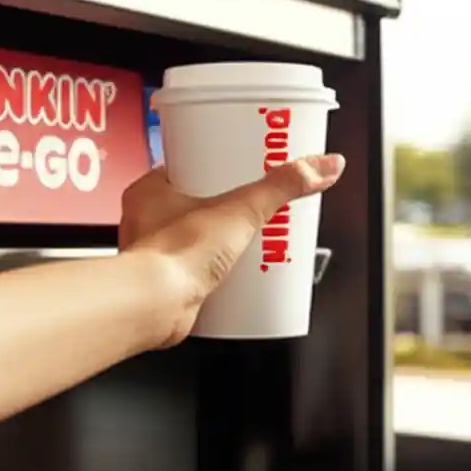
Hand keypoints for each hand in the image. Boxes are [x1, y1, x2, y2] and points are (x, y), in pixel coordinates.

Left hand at [119, 153, 345, 346]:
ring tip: (256, 238)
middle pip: (198, 202)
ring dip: (223, 239)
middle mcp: (147, 220)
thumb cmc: (174, 255)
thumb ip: (283, 186)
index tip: (246, 164)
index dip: (219, 163)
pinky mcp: (169, 283)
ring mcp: (157, 254)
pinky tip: (239, 274)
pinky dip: (217, 270)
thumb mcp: (241, 209)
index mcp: (152, 190)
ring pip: (196, 237)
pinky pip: (196, 270)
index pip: (190, 164)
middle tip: (259, 203)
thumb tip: (323, 166)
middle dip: (228, 205)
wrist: (153, 308)